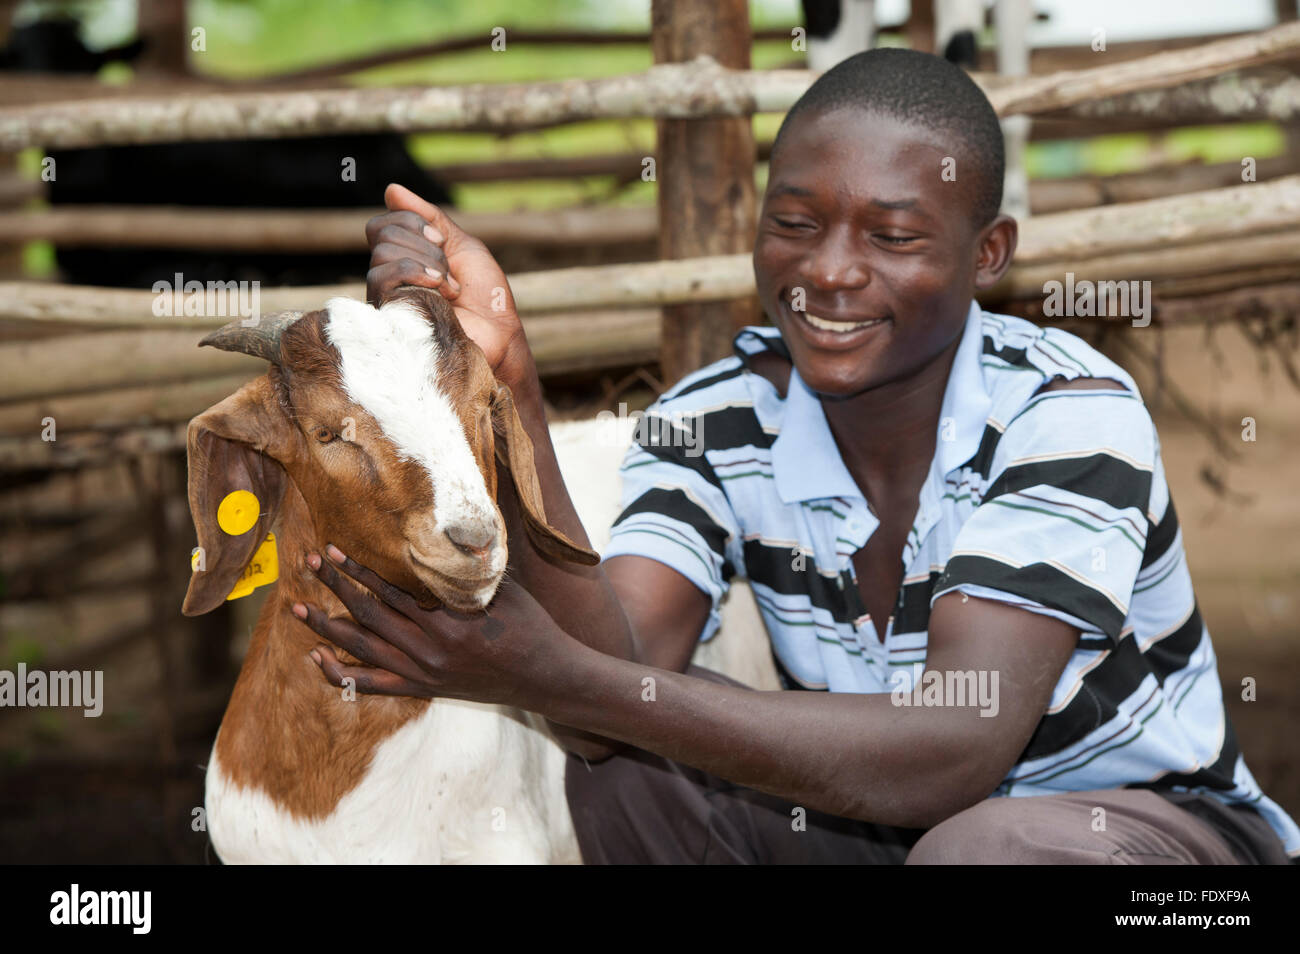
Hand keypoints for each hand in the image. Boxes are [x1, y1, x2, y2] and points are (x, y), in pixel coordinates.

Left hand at [293, 544, 567, 707]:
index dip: (360, 569)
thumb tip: (450, 527)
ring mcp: (424, 673)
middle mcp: (431, 649)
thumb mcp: (505, 586)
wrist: (545, 676)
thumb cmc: (530, 624)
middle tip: (308, 562)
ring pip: (363, 649)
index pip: (391, 590)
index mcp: (450, 620)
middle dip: (335, 587)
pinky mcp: (423, 689)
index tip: (334, 549)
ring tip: (296, 608)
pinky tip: (317, 658)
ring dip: (327, 627)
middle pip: (369, 615)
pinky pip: (372, 685)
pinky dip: (342, 674)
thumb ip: (471, 565)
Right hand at [365, 183, 534, 386]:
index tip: (443, 240)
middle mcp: (389, 277)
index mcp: (405, 259)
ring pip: (381, 253)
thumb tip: (391, 189)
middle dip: (425, 245)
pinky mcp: (386, 316)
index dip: (411, 222)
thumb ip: (429, 217)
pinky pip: (380, 278)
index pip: (383, 223)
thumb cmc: (486, 297)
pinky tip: (438, 291)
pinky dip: (414, 273)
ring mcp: (386, 297)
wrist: (498, 334)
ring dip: (427, 263)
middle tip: (450, 271)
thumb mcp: (463, 246)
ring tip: (449, 288)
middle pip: (381, 233)